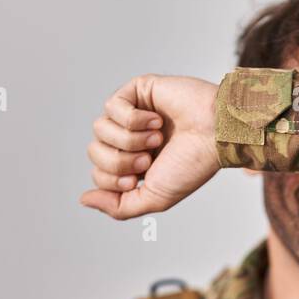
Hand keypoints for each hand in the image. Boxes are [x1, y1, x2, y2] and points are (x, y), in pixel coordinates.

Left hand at [79, 74, 219, 219]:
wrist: (215, 136)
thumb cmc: (192, 165)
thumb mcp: (154, 198)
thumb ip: (118, 206)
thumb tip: (83, 200)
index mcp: (133, 164)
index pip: (100, 174)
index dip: (116, 179)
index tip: (146, 173)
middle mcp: (129, 139)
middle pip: (94, 152)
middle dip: (121, 160)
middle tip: (149, 157)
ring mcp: (131, 114)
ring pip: (99, 129)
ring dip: (130, 140)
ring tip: (157, 138)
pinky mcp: (136, 91)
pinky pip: (112, 106)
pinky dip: (133, 119)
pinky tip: (156, 120)